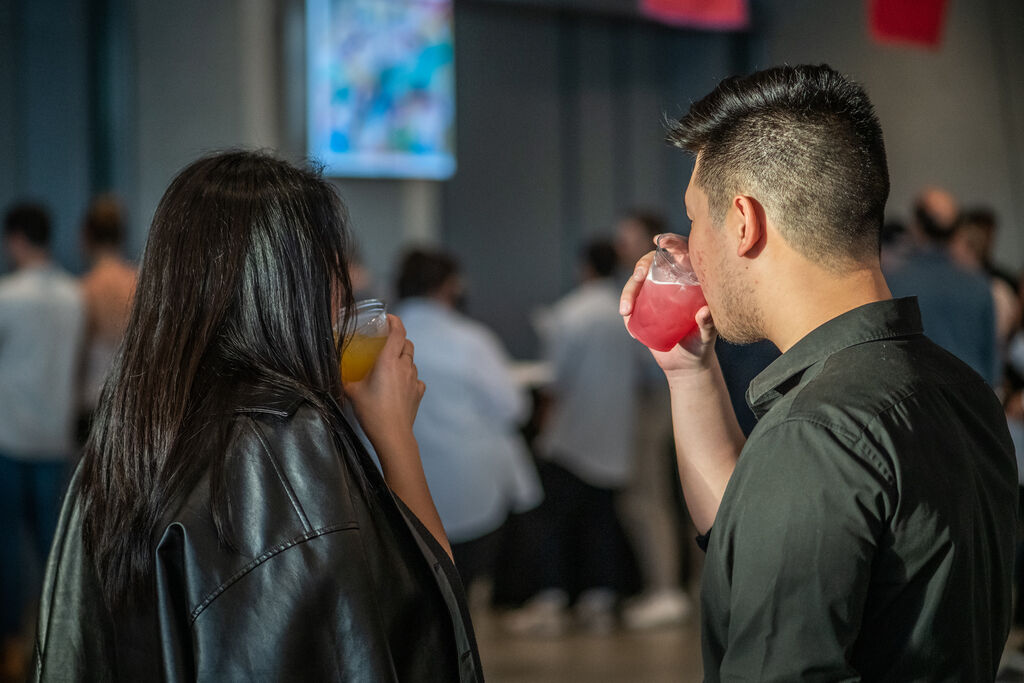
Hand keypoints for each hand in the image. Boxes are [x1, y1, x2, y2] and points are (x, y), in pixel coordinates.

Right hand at [343, 314, 425, 452]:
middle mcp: (404, 366)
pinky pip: (416, 378)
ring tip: (390, 366)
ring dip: (403, 359)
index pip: (398, 332)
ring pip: (412, 361)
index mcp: (388, 360)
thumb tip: (336, 373)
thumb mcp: (352, 392)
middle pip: (407, 344)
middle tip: (386, 342)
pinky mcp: (418, 392)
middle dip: (399, 339)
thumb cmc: (371, 412)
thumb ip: (345, 379)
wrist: (392, 435)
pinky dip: (409, 377)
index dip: (395, 321)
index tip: (388, 318)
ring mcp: (414, 379)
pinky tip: (400, 384)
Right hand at [619, 248, 718, 378]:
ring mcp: (651, 295)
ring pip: (635, 283)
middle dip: (641, 264)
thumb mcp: (707, 336)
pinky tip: (629, 323)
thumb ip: (708, 325)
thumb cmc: (701, 344)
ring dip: (627, 291)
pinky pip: (629, 304)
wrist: (684, 364)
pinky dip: (626, 310)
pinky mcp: (639, 310)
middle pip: (650, 263)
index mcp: (686, 280)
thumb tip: (704, 312)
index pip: (679, 254)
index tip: (661, 241)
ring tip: (626, 310)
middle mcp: (667, 282)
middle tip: (638, 276)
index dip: (669, 242)